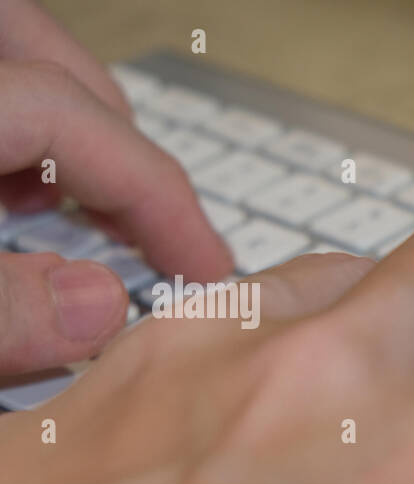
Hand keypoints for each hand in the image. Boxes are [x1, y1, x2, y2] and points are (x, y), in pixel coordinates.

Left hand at [0, 0, 230, 374]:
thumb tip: (95, 309)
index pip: (71, 121)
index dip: (157, 199)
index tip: (206, 270)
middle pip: (45, 57)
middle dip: (118, 144)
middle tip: (153, 233)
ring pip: (14, 62)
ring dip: (63, 133)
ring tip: (77, 220)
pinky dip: (11, 135)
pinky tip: (6, 208)